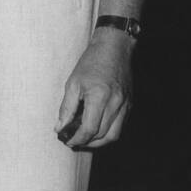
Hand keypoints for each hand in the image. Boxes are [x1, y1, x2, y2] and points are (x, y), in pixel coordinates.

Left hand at [55, 30, 133, 148]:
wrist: (114, 47)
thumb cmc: (91, 62)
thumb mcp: (73, 83)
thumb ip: (66, 108)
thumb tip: (60, 127)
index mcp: (99, 96)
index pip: (89, 129)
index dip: (77, 139)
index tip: (67, 140)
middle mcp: (116, 103)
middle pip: (102, 135)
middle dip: (86, 142)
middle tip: (73, 140)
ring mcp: (125, 104)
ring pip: (114, 135)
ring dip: (99, 141)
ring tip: (85, 139)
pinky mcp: (130, 104)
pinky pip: (120, 126)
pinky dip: (108, 132)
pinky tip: (97, 128)